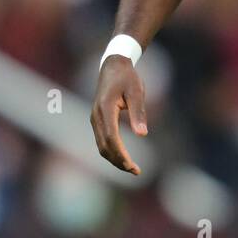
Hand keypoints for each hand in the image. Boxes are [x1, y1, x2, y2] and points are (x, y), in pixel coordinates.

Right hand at [90, 56, 147, 174]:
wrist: (113, 66)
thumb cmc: (127, 78)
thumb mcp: (137, 92)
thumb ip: (139, 112)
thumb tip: (142, 135)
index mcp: (105, 108)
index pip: (111, 137)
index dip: (121, 154)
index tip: (133, 166)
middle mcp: (96, 116)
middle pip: (104, 146)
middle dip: (119, 161)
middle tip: (136, 171)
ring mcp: (95, 119)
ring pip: (101, 146)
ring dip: (115, 159)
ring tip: (132, 168)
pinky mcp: (97, 121)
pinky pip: (102, 141)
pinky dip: (112, 152)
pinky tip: (123, 158)